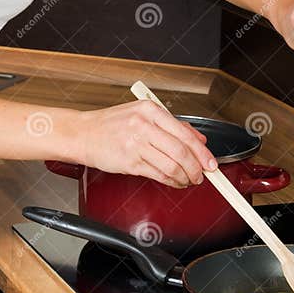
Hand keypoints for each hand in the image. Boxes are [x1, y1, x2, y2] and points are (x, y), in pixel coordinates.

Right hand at [76, 100, 217, 187]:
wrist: (83, 134)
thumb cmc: (111, 125)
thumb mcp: (142, 115)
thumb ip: (172, 126)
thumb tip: (199, 139)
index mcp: (150, 110)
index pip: (185, 134)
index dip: (202, 152)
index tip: (211, 163)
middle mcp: (143, 125)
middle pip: (181, 151)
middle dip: (197, 168)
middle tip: (202, 175)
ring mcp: (135, 144)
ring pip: (172, 166)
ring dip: (185, 177)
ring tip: (189, 180)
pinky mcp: (129, 162)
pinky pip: (158, 175)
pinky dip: (171, 181)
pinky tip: (175, 182)